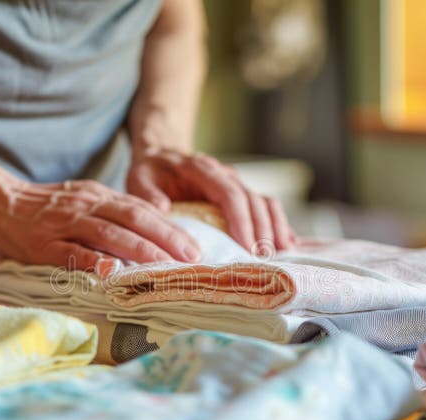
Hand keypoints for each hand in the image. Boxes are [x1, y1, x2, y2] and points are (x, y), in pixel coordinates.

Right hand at [0, 179, 200, 273]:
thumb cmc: (43, 208)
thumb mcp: (82, 202)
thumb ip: (111, 215)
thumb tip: (148, 233)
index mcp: (98, 196)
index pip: (141, 210)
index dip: (169, 228)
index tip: (194, 246)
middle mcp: (86, 206)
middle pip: (133, 218)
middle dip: (165, 238)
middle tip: (191, 257)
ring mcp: (64, 224)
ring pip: (108, 233)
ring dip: (139, 249)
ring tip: (163, 265)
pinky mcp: (42, 244)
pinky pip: (70, 253)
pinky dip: (92, 261)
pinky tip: (111, 272)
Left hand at [127, 148, 295, 253]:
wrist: (161, 156)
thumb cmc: (150, 172)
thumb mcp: (139, 179)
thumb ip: (148, 194)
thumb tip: (162, 208)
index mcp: (201, 169)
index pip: (229, 193)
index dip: (241, 219)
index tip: (247, 245)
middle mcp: (224, 173)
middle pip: (251, 200)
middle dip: (262, 229)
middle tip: (266, 258)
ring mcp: (235, 182)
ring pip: (263, 201)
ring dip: (275, 226)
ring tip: (282, 253)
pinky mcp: (240, 193)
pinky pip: (265, 205)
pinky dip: (278, 223)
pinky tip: (286, 243)